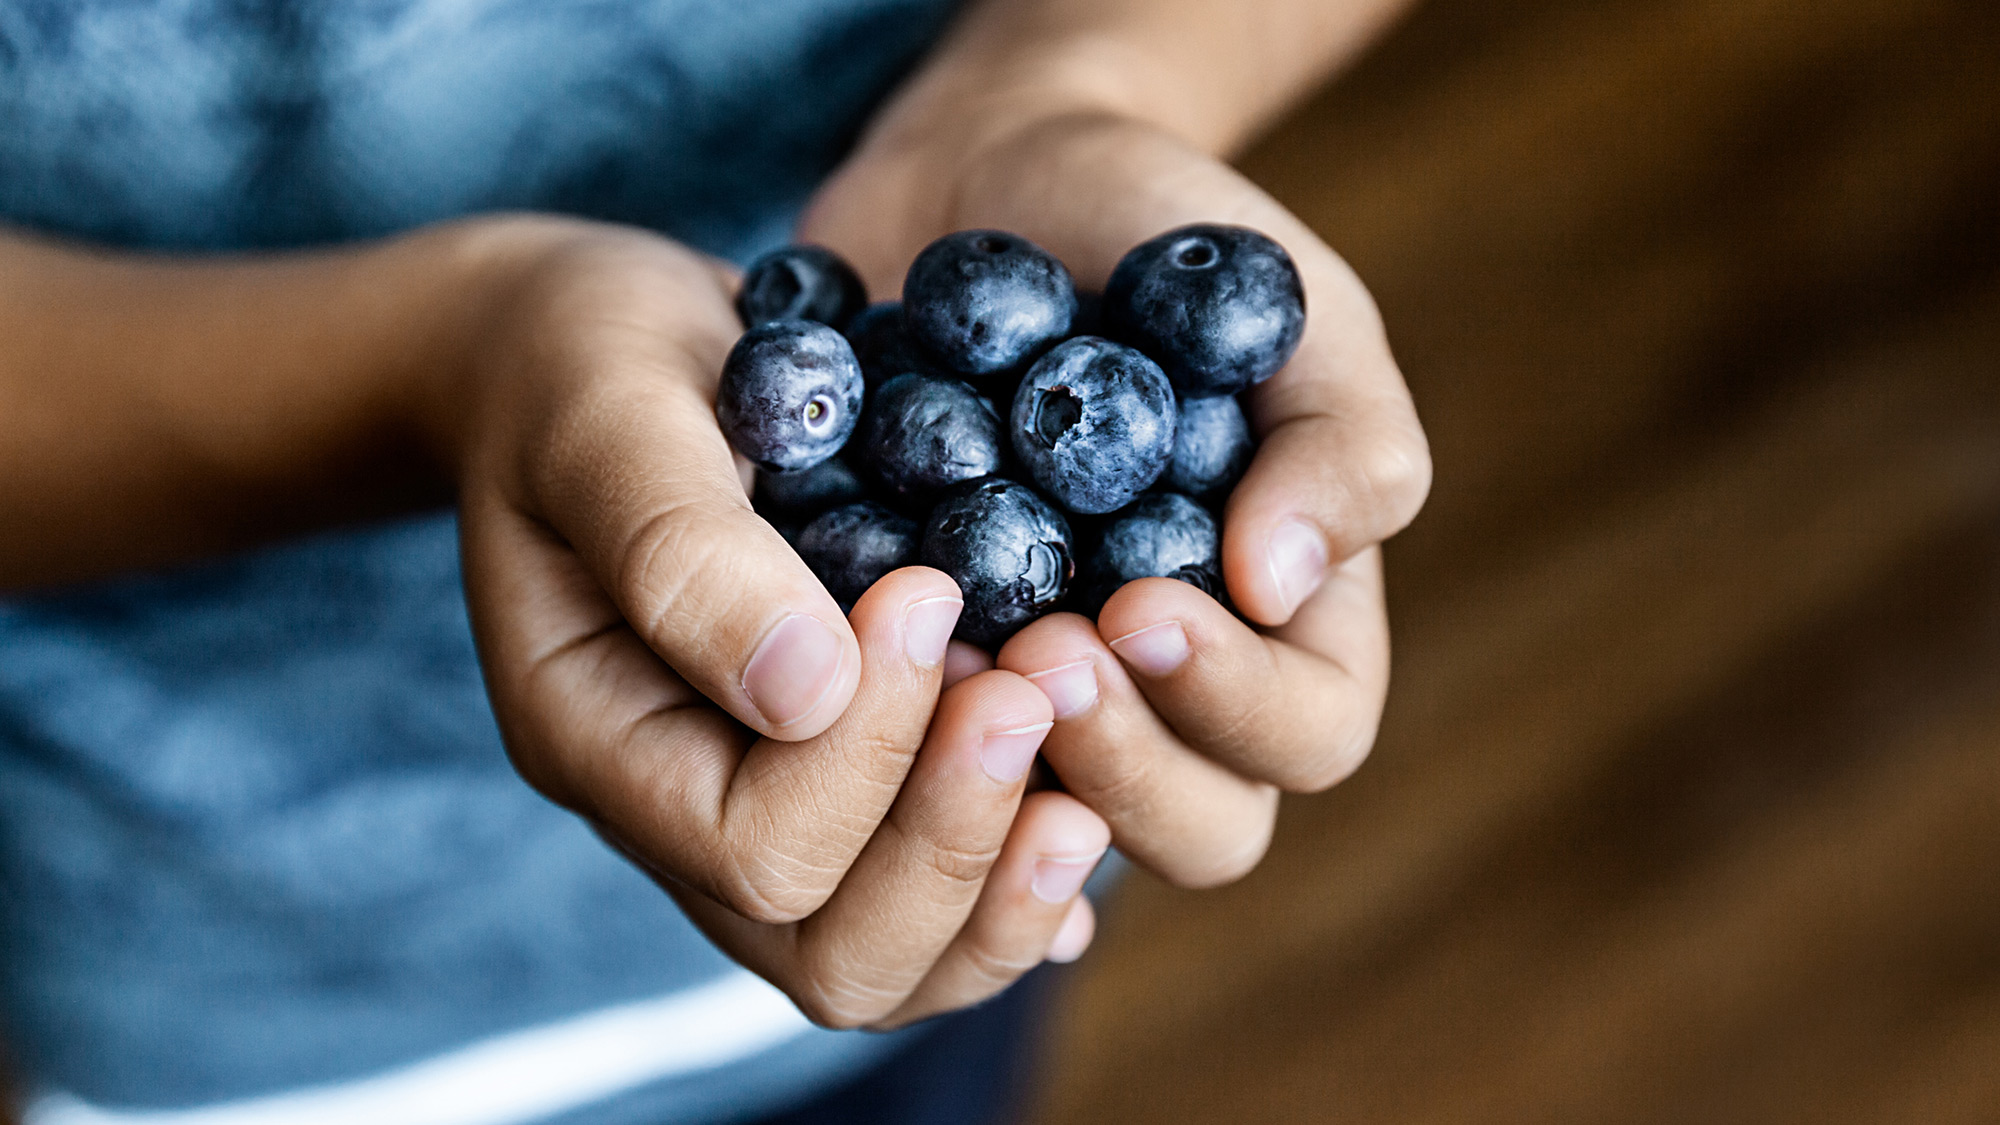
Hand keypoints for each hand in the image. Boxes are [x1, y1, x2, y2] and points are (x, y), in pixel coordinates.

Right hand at [444, 219, 1108, 1025]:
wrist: (597, 353)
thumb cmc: (585, 365)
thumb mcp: (608, 415)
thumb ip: (683, 546)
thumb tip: (811, 691)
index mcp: (597, 738)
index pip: (755, 848)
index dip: (869, 748)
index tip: (929, 588)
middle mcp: (678, 814)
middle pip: (833, 957)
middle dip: (955, 837)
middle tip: (1035, 687)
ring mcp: (761, 816)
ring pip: (892, 967)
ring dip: (1005, 891)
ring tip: (1086, 787)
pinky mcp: (839, 790)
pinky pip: (933, 916)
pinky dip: (1019, 889)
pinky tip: (1084, 814)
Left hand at [800, 109, 1429, 886]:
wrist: (995, 178)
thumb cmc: (1173, 242)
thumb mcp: (1294, 309)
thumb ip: (1338, 440)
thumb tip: (1283, 582)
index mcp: (1297, 625)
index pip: (1306, 736)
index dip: (1233, 702)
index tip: (1137, 605)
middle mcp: (1179, 691)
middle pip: (1196, 828)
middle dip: (1120, 760)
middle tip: (1039, 651)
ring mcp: (1047, 691)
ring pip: (1048, 824)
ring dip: (1001, 769)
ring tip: (941, 649)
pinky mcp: (927, 665)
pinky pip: (912, 751)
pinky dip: (883, 721)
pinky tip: (843, 646)